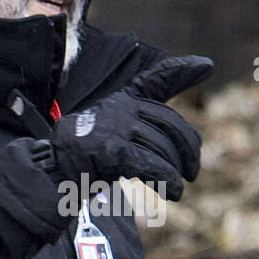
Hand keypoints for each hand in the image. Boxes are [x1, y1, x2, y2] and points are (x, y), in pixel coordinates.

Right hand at [51, 55, 212, 199]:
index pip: (156, 79)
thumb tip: (184, 145)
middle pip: (172, 125)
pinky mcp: (115, 150)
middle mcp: (122, 107)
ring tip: (179, 189)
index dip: (182, 71)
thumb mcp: (113, 131)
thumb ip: (141, 128)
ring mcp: (118, 127)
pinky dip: (169, 181)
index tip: (206, 66)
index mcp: (123, 99)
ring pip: (165, 149)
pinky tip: (174, 192)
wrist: (53, 171)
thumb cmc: (86, 156)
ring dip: (176, 172)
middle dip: (189, 150)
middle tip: (193, 172)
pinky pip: (154, 166)